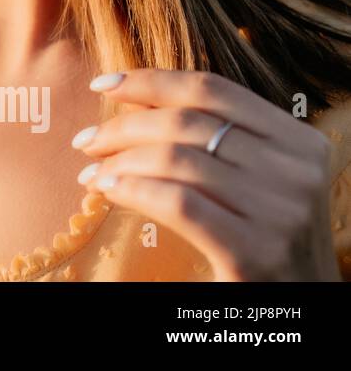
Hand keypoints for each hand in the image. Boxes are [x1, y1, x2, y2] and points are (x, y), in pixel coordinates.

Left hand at [72, 68, 338, 280]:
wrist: (298, 304)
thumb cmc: (264, 234)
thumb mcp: (254, 178)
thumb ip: (207, 136)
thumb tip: (132, 96)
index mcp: (299, 142)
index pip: (212, 90)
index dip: (151, 81)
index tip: (104, 84)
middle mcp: (296, 171)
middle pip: (185, 124)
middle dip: (122, 128)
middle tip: (86, 141)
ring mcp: (280, 212)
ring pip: (175, 160)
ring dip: (119, 162)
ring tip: (92, 173)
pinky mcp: (255, 251)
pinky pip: (177, 204)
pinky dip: (132, 190)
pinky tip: (108, 191)